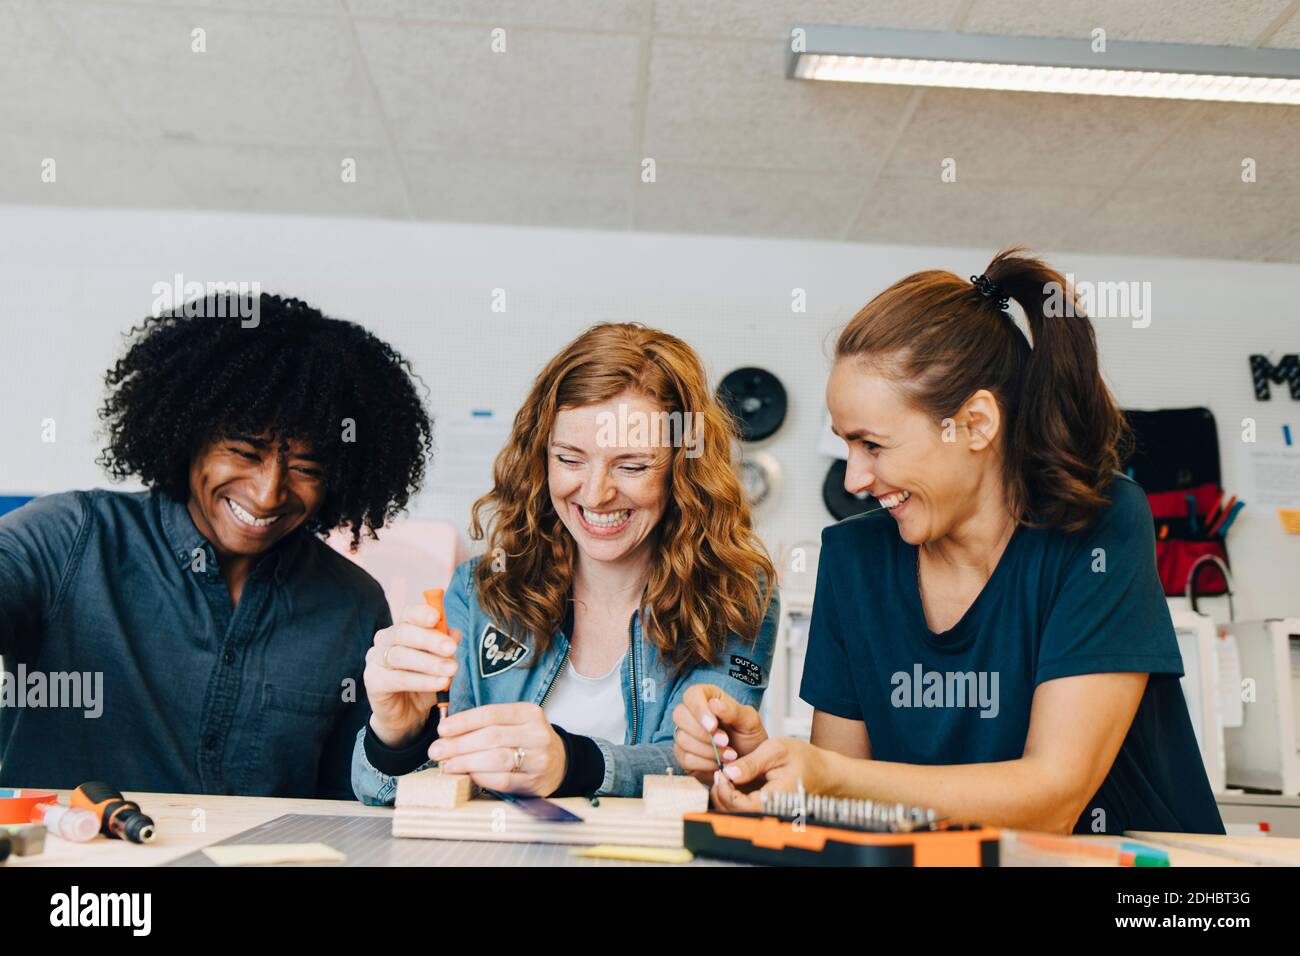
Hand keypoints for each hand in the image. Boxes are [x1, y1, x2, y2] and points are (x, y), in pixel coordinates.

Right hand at [364, 602, 460, 747]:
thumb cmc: (424, 681)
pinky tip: (440, 684)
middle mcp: (384, 640)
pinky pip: (397, 678)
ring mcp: (375, 660)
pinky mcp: (373, 681)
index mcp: (401, 628)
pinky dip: (421, 681)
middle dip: (429, 639)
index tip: (437, 617)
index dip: (421, 613)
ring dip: (428, 663)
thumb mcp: (441, 662)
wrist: (407, 714)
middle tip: (451, 648)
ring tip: (451, 670)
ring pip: (399, 655)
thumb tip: (455, 634)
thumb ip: (446, 647)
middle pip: (402, 632)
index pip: (408, 614)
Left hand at [428, 702, 566, 796]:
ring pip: (496, 759)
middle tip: (436, 751)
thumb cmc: (527, 740)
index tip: (442, 729)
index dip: (464, 721)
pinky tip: (467, 775)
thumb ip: (487, 723)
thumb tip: (447, 732)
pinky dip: (481, 777)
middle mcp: (536, 734)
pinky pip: (503, 780)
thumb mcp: (515, 722)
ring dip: (466, 762)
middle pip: (491, 737)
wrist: (560, 763)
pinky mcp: (535, 782)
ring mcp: (538, 759)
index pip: (491, 714)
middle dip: (459, 744)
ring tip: (447, 764)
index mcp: (529, 713)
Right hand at [672, 684, 767, 784]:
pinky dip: (704, 764)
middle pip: (679, 715)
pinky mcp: (683, 755)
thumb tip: (715, 704)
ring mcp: (685, 734)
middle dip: (702, 733)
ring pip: (682, 738)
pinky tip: (719, 764)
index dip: (699, 710)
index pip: (691, 695)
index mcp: (707, 697)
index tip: (713, 726)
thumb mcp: (749, 721)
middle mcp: (692, 713)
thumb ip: (733, 711)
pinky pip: (684, 758)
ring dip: (707, 750)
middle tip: (725, 742)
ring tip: (729, 755)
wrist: (749, 763)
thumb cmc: (749, 737)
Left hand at [709, 738, 838, 811]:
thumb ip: (751, 763)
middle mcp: (770, 812)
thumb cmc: (805, 760)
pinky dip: (734, 797)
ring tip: (725, 776)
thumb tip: (729, 772)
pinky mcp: (766, 810)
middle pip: (734, 813)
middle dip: (721, 794)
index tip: (721, 771)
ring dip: (726, 796)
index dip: (724, 789)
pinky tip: (734, 782)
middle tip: (719, 773)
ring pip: (737, 813)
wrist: (825, 772)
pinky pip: (745, 809)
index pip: (738, 806)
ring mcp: (768, 813)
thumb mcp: (776, 751)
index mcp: (773, 801)